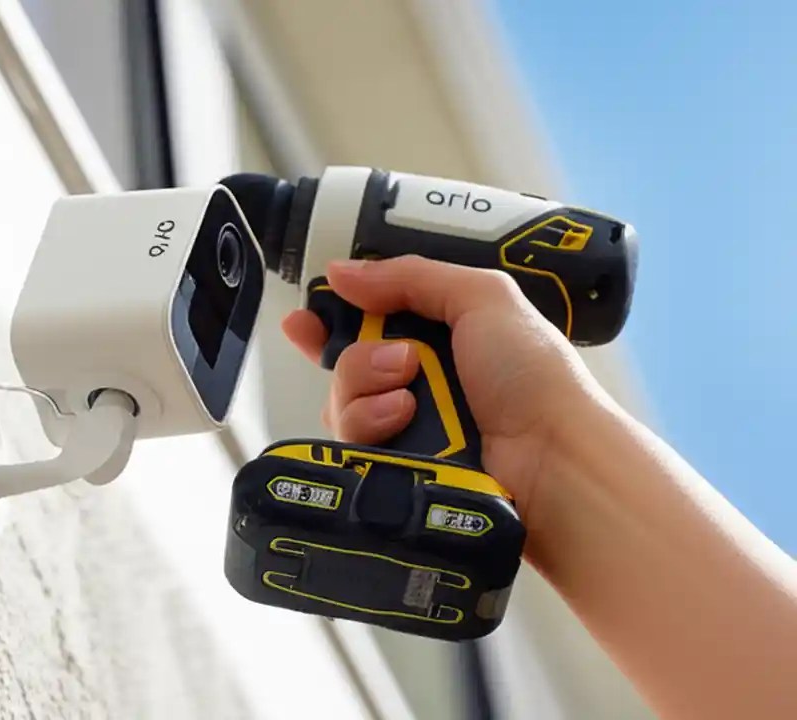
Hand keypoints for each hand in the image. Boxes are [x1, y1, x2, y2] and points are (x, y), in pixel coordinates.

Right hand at [281, 256, 605, 514]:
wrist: (551, 459)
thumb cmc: (534, 378)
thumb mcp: (482, 297)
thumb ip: (410, 276)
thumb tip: (342, 271)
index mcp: (439, 338)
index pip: (367, 323)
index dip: (329, 321)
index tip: (305, 322)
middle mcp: (416, 383)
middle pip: (344, 364)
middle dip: (357, 357)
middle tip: (401, 363)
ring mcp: (404, 429)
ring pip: (341, 402)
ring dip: (365, 391)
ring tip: (409, 401)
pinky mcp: (394, 466)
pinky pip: (350, 441)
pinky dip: (370, 426)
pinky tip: (401, 424)